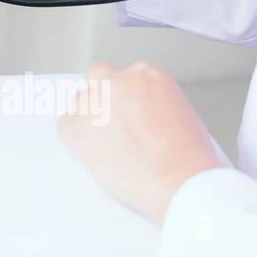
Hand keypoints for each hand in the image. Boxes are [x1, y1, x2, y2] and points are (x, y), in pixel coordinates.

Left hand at [59, 62, 223, 222]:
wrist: (181, 181)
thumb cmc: (190, 156)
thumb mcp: (181, 114)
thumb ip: (155, 106)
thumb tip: (143, 117)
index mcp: (148, 75)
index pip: (127, 75)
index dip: (127, 96)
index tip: (130, 111)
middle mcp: (118, 83)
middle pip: (99, 78)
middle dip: (105, 97)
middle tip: (115, 123)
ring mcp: (96, 105)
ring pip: (81, 101)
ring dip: (91, 117)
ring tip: (109, 144)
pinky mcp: (79, 131)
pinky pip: (65, 125)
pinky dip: (75, 137)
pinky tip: (93, 150)